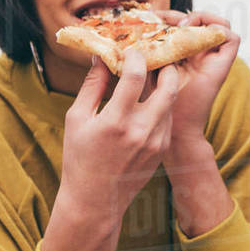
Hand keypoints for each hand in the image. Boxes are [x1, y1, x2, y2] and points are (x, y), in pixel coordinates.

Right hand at [45, 52, 179, 250]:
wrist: (95, 200)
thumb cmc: (80, 157)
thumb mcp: (78, 119)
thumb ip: (92, 86)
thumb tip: (101, 57)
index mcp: (116, 121)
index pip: (135, 77)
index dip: (136, 57)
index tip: (132, 50)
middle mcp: (141, 131)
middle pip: (168, 87)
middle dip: (165, 67)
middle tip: (158, 56)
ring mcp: (156, 141)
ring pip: (171, 102)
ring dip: (166, 85)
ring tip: (156, 73)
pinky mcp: (163, 149)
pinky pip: (168, 119)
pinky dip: (163, 104)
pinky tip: (153, 98)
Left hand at [155, 10, 239, 146]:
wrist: (170, 128)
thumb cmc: (152, 104)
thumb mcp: (145, 69)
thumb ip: (147, 51)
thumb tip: (135, 28)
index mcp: (182, 54)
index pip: (183, 24)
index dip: (168, 16)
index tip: (148, 18)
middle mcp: (201, 55)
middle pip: (201, 21)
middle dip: (180, 15)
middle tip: (160, 19)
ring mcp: (214, 60)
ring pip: (220, 25)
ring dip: (201, 18)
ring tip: (179, 27)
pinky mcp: (223, 67)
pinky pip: (231, 39)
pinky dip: (217, 30)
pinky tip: (191, 36)